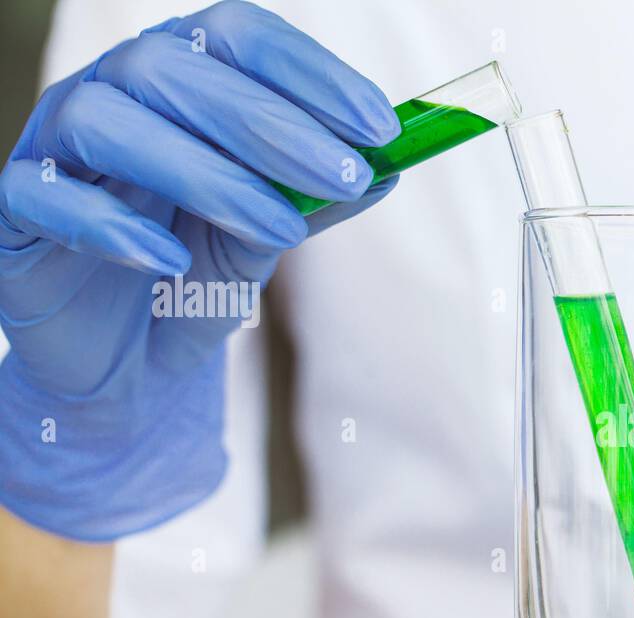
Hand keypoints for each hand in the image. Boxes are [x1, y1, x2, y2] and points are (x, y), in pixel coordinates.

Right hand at [0, 0, 400, 539]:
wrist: (128, 359)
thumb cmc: (196, 276)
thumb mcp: (268, 236)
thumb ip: (317, 200)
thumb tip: (391, 167)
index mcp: (181, 79)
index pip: (239, 37)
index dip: (311, 74)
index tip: (381, 127)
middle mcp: (114, 92)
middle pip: (180, 70)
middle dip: (275, 125)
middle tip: (345, 176)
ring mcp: (57, 147)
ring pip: (110, 122)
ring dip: (207, 173)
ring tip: (280, 232)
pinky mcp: (17, 212)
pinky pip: (47, 198)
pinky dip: (112, 227)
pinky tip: (169, 263)